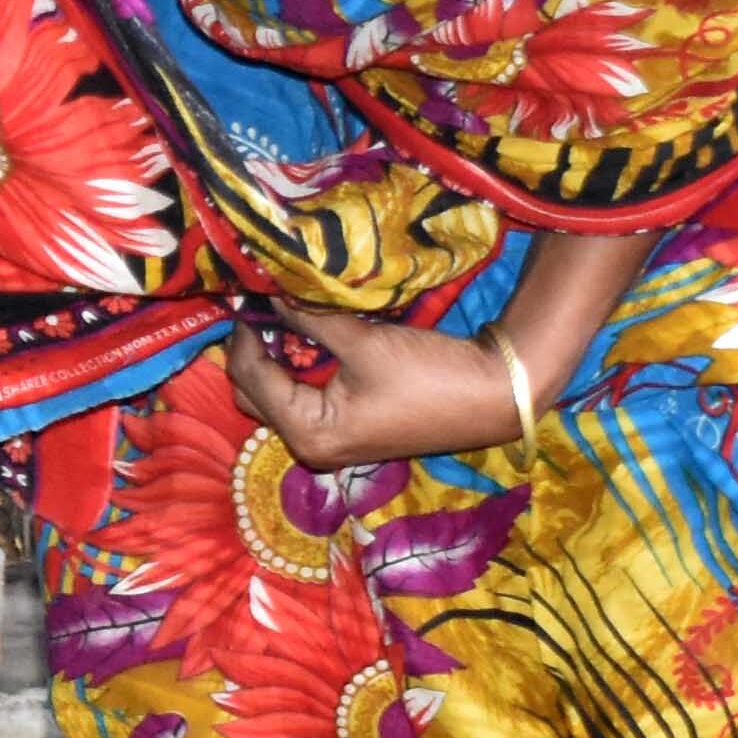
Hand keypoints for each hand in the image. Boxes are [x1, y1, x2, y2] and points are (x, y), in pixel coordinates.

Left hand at [221, 298, 534, 470]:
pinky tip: (308, 337)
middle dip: (252, 350)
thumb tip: (269, 290)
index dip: (243, 333)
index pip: (251, 378)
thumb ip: (309, 318)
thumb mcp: (363, 342)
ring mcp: (330, 442)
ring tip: (281, 314)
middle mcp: (310, 446)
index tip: (245, 290)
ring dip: (275, 359)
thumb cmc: (429, 375)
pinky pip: (304, 399)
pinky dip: (299, 370)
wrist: (494, 396)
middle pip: (255, 394)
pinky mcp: (349, 431)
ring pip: (278, 397)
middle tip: (258, 304)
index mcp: (307, 433)